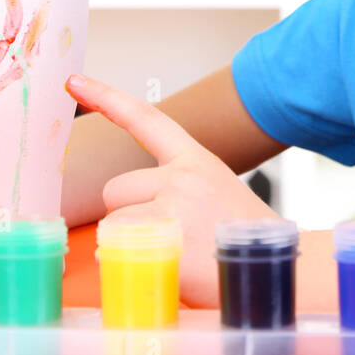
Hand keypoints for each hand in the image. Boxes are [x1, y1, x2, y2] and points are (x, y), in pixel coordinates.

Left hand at [64, 73, 279, 308]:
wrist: (280, 273)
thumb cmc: (246, 244)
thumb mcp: (217, 198)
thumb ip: (176, 191)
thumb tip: (131, 211)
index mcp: (196, 162)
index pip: (146, 119)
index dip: (106, 98)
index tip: (75, 81)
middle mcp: (182, 177)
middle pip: (115, 189)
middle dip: (127, 216)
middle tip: (165, 238)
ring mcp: (172, 208)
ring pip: (113, 224)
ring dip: (130, 245)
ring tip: (174, 257)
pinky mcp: (162, 242)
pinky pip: (116, 253)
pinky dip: (130, 268)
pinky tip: (167, 272)